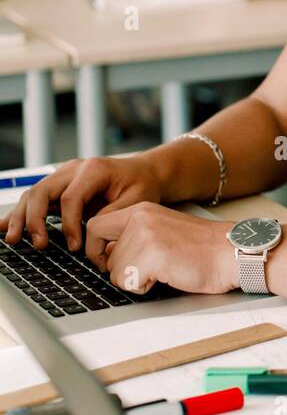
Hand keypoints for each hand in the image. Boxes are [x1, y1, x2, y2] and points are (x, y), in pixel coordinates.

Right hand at [0, 155, 161, 251]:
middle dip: (34, 220)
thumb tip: (90, 235)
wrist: (144, 172)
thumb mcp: (136, 200)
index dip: (69, 224)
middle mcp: (73, 169)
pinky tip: (4, 226)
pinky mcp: (59, 186)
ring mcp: (63, 176)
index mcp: (93, 169)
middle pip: (42, 191)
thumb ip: (112, 216)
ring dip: (20, 217)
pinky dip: (19, 212)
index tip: (74, 245)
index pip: (70, 197)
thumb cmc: (141, 185)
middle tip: (38, 244)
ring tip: (12, 239)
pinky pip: (35, 198)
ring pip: (33, 194)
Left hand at [86, 202, 235, 293]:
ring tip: (163, 270)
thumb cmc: (202, 249)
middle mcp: (140, 218)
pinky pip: (128, 283)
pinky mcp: (152, 256)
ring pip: (115, 273)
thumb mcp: (163, 230)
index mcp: (141, 210)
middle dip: (121, 270)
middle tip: (147, 270)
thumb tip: (106, 257)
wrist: (232, 252)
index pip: (95, 226)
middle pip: (104, 256)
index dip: (95, 249)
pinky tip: (166, 276)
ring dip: (135, 280)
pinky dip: (144, 287)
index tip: (107, 262)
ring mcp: (145, 236)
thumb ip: (135, 236)